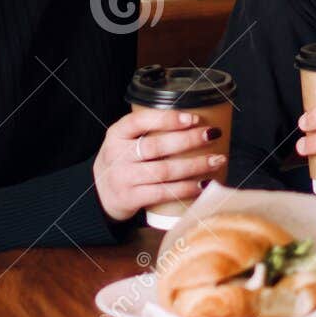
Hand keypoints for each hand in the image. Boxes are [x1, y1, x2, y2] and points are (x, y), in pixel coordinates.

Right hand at [93, 109, 225, 221]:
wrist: (99, 195)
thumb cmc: (123, 161)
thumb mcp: (124, 140)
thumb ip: (148, 131)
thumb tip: (195, 121)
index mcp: (116, 133)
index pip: (140, 121)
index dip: (167, 119)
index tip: (193, 118)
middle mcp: (117, 154)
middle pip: (156, 146)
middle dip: (188, 140)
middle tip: (212, 134)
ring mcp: (123, 177)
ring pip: (164, 171)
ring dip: (194, 165)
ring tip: (216, 159)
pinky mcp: (130, 198)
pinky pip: (163, 193)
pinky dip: (186, 189)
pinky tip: (203, 184)